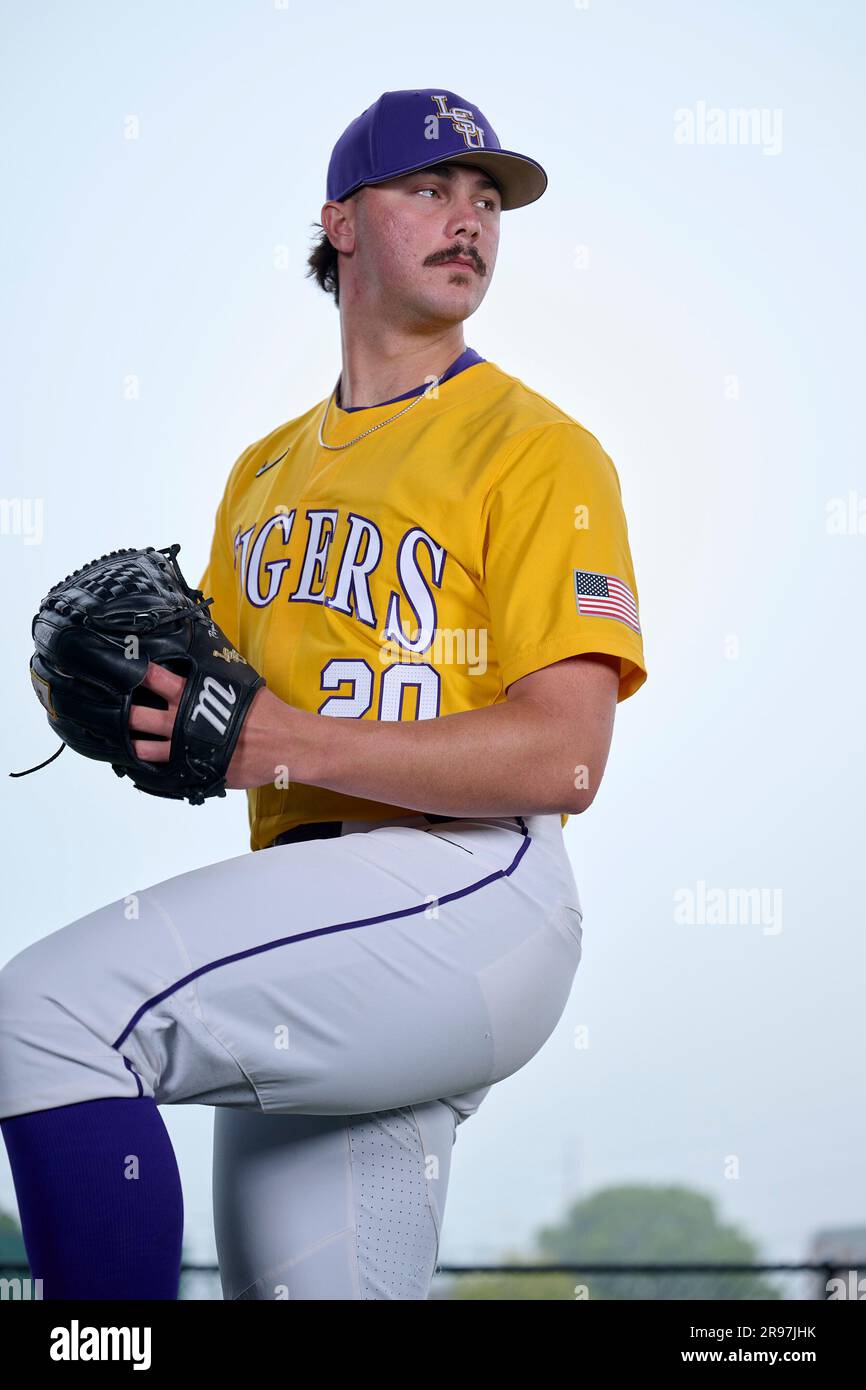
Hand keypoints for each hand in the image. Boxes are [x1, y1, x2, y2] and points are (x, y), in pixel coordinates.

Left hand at [128, 660, 287, 787]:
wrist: (284, 745)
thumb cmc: (266, 712)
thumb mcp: (240, 686)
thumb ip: (216, 679)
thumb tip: (205, 665)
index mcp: (193, 695)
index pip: (154, 678)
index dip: (136, 674)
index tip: (124, 672)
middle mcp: (182, 721)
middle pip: (137, 716)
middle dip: (124, 712)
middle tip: (116, 709)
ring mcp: (185, 750)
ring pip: (143, 749)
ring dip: (133, 744)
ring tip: (129, 740)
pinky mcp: (193, 771)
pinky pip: (164, 772)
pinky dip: (154, 768)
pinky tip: (149, 764)